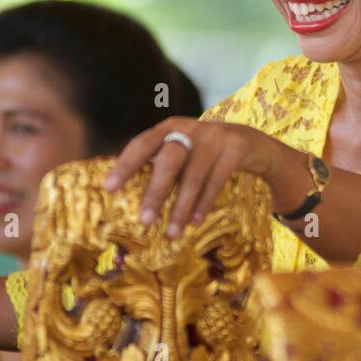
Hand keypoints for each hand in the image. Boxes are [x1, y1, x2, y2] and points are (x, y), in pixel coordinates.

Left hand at [104, 117, 280, 238]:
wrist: (251, 141)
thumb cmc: (205, 152)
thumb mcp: (182, 148)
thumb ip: (159, 160)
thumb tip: (121, 192)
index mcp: (170, 127)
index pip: (142, 144)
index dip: (125, 165)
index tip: (109, 189)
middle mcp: (191, 128)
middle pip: (169, 161)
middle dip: (155, 193)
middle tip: (144, 221)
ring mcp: (215, 138)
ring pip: (194, 177)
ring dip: (181, 208)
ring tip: (172, 233)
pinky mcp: (236, 149)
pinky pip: (216, 181)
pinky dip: (204, 204)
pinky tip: (195, 222)